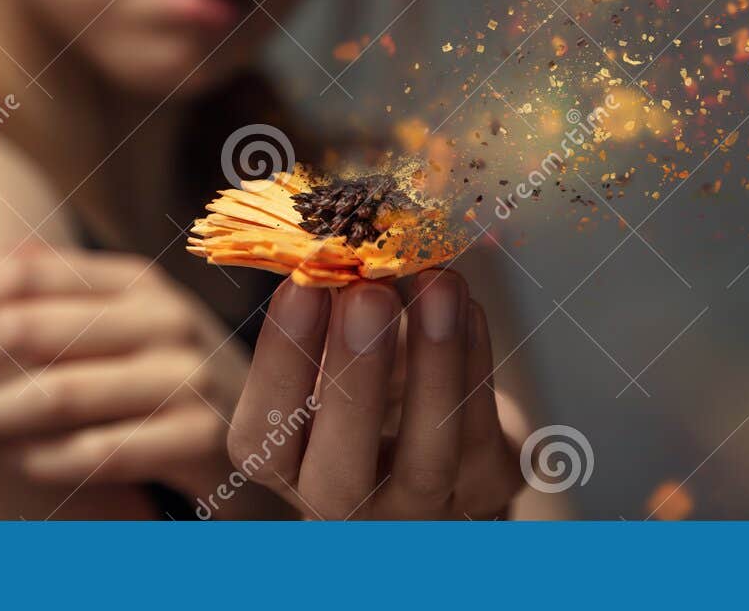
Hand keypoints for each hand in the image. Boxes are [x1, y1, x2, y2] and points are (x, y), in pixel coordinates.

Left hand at [0, 245, 246, 501]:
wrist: (281, 458)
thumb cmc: (181, 394)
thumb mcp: (136, 334)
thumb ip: (74, 295)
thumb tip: (9, 252)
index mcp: (137, 284)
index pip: (24, 275)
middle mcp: (166, 318)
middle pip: (33, 325)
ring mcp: (189, 376)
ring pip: (63, 387)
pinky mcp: (206, 437)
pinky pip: (105, 448)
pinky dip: (51, 458)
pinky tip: (22, 465)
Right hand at [228, 269, 521, 519]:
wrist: (450, 429)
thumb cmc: (371, 378)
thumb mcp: (332, 351)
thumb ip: (326, 310)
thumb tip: (338, 236)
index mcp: (288, 468)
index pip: (263, 436)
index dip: (281, 362)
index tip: (300, 284)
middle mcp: (346, 508)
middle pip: (339, 474)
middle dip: (354, 377)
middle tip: (367, 292)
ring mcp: (421, 512)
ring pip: (427, 458)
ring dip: (434, 362)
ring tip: (436, 281)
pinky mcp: (486, 491)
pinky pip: (482, 433)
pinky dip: (476, 360)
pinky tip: (467, 305)